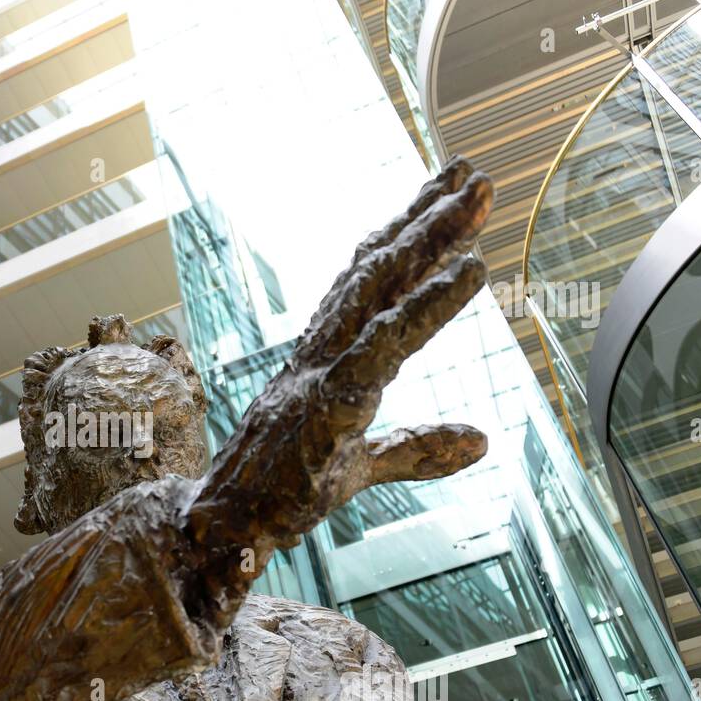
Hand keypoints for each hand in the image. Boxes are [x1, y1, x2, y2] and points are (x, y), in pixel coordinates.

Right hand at [183, 157, 493, 625]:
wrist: (218, 528)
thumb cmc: (280, 492)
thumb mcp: (360, 467)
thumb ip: (417, 448)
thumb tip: (482, 440)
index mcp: (324, 360)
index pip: (369, 288)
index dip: (406, 240)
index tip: (443, 195)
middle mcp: (321, 353)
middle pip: (378, 273)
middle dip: (426, 221)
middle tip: (473, 172)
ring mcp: (323, 374)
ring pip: (381, 292)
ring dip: (431, 239)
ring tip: (477, 196)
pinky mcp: (330, 406)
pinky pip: (387, 345)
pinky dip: (431, 304)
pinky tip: (471, 269)